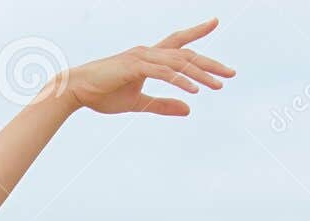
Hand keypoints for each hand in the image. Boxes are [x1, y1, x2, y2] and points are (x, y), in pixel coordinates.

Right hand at [67, 17, 234, 117]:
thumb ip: (163, 105)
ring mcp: (143, 57)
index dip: (197, 32)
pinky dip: (181, 81)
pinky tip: (195, 91)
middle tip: (231, 73)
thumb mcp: (138, 103)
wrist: (78, 90)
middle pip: (186, 54)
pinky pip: (165, 73)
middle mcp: (149, 52)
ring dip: (200, 75)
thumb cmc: (103, 95)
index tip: (215, 23)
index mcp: (149, 58)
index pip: (178, 42)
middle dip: (210, 63)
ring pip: (179, 63)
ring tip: (218, 86)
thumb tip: (189, 109)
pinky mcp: (136, 67)